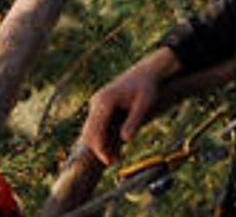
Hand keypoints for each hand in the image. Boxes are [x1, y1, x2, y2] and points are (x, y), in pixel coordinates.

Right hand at [79, 46, 180, 164]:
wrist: (146, 73)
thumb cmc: (147, 88)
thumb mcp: (144, 104)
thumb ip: (134, 121)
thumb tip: (126, 140)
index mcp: (105, 101)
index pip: (96, 131)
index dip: (100, 149)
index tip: (110, 162)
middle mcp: (96, 102)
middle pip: (89, 132)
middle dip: (99, 149)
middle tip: (114, 162)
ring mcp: (96, 104)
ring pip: (91, 130)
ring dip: (100, 144)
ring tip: (116, 157)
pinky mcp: (100, 107)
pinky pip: (96, 125)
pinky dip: (103, 137)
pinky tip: (115, 148)